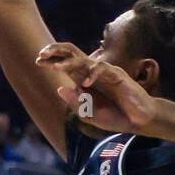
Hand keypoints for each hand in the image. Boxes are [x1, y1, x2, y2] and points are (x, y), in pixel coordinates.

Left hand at [36, 42, 158, 133]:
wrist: (137, 122)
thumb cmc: (114, 117)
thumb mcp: (89, 114)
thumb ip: (76, 103)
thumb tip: (60, 88)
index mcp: (85, 81)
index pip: (66, 66)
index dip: (52, 61)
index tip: (37, 61)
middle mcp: (94, 74)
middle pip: (74, 56)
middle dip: (57, 52)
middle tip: (41, 55)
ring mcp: (106, 73)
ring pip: (86, 61)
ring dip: (69, 63)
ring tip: (55, 68)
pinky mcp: (118, 76)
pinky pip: (103, 69)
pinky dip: (93, 74)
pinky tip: (85, 84)